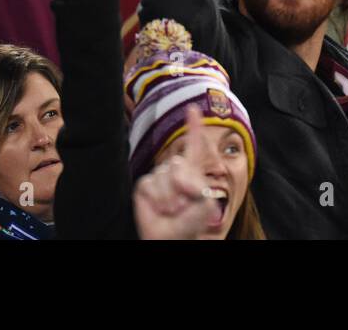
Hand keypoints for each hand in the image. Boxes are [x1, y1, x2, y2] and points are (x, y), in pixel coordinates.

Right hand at [133, 106, 220, 239]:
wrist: (167, 238)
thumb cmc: (188, 224)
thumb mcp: (204, 206)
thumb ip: (198, 186)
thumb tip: (181, 175)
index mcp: (192, 172)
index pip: (194, 146)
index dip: (193, 126)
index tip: (192, 108)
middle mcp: (175, 171)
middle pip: (179, 164)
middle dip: (184, 186)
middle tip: (184, 206)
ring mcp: (159, 177)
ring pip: (164, 176)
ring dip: (170, 197)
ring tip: (172, 210)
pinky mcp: (144, 186)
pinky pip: (149, 185)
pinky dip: (157, 200)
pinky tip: (159, 209)